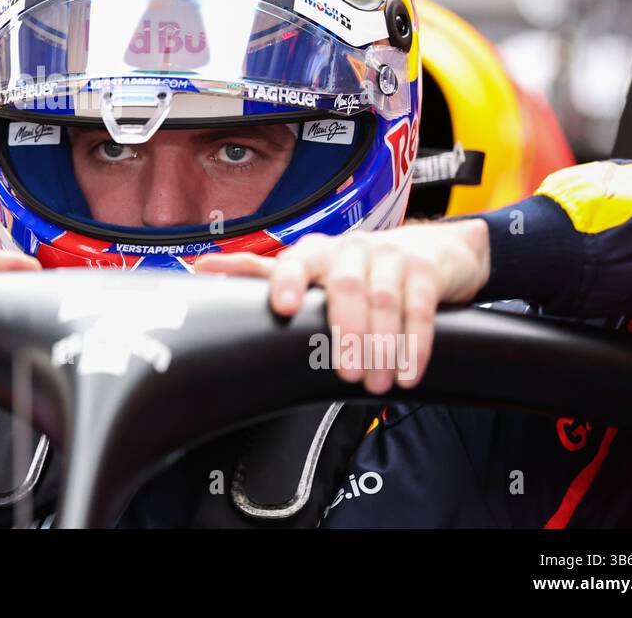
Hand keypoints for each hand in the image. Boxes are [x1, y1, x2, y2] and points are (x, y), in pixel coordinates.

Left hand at [192, 219, 490, 394]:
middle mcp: (351, 249)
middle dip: (346, 332)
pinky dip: (415, 343)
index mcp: (316, 252)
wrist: (428, 248)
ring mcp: (390, 256)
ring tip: (378, 382)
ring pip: (384, 300)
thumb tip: (203, 268)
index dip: (289, 281)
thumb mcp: (308, 269)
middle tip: (346, 374)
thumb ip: (260, 273)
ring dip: (382, 346)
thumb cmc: (355, 266)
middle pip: (345, 287)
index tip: (284, 307)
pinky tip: (408, 372)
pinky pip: (420, 308)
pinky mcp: (424, 271)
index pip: (296, 260)